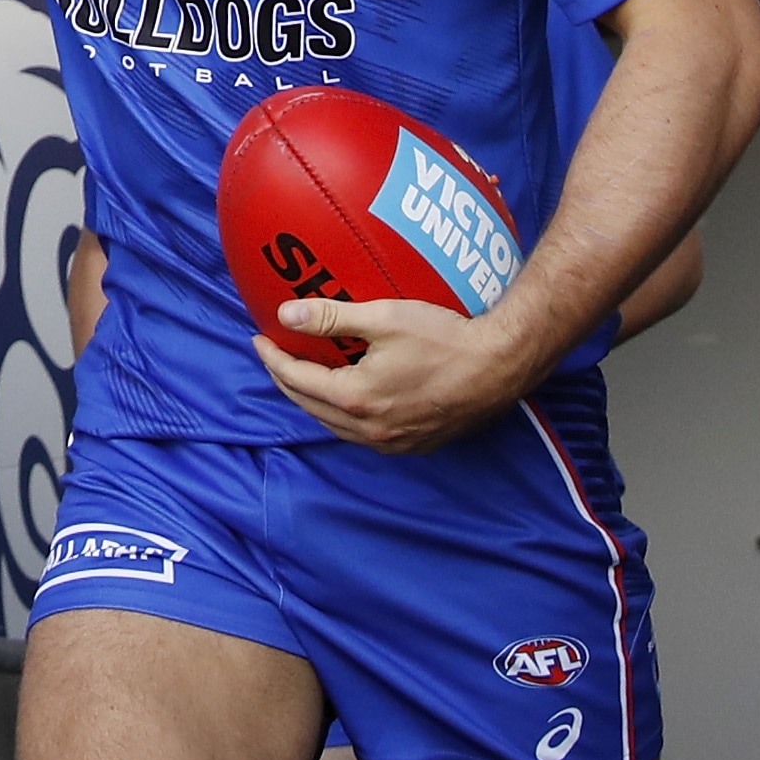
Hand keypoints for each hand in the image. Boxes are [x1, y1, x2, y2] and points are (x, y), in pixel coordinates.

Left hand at [253, 293, 539, 454]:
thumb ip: (331, 317)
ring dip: (314, 401)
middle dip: (287, 380)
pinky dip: (343, 416)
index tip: (260, 339)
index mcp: (355, 399)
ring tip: (304, 375)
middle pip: (310, 406)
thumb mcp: (384, 319)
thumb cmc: (444, 339)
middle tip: (276, 355)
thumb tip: (285, 314)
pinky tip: (347, 397)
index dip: (274, 358)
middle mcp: (369, 429)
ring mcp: (393, 443)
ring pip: (335, 425)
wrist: (498, 368)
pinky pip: (363, 435)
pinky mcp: (413, 445)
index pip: (297, 380)